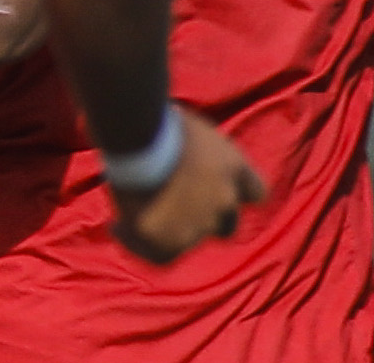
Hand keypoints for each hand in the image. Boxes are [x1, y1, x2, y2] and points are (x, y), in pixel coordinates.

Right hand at [110, 110, 266, 263]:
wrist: (140, 135)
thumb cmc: (161, 118)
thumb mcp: (192, 126)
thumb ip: (199, 149)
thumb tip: (179, 139)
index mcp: (235, 169)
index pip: (256, 192)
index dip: (236, 192)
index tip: (216, 186)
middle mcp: (224, 201)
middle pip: (227, 225)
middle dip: (205, 217)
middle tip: (174, 204)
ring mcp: (199, 225)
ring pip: (188, 240)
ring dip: (169, 227)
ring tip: (135, 210)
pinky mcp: (168, 240)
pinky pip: (158, 255)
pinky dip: (136, 243)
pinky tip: (117, 226)